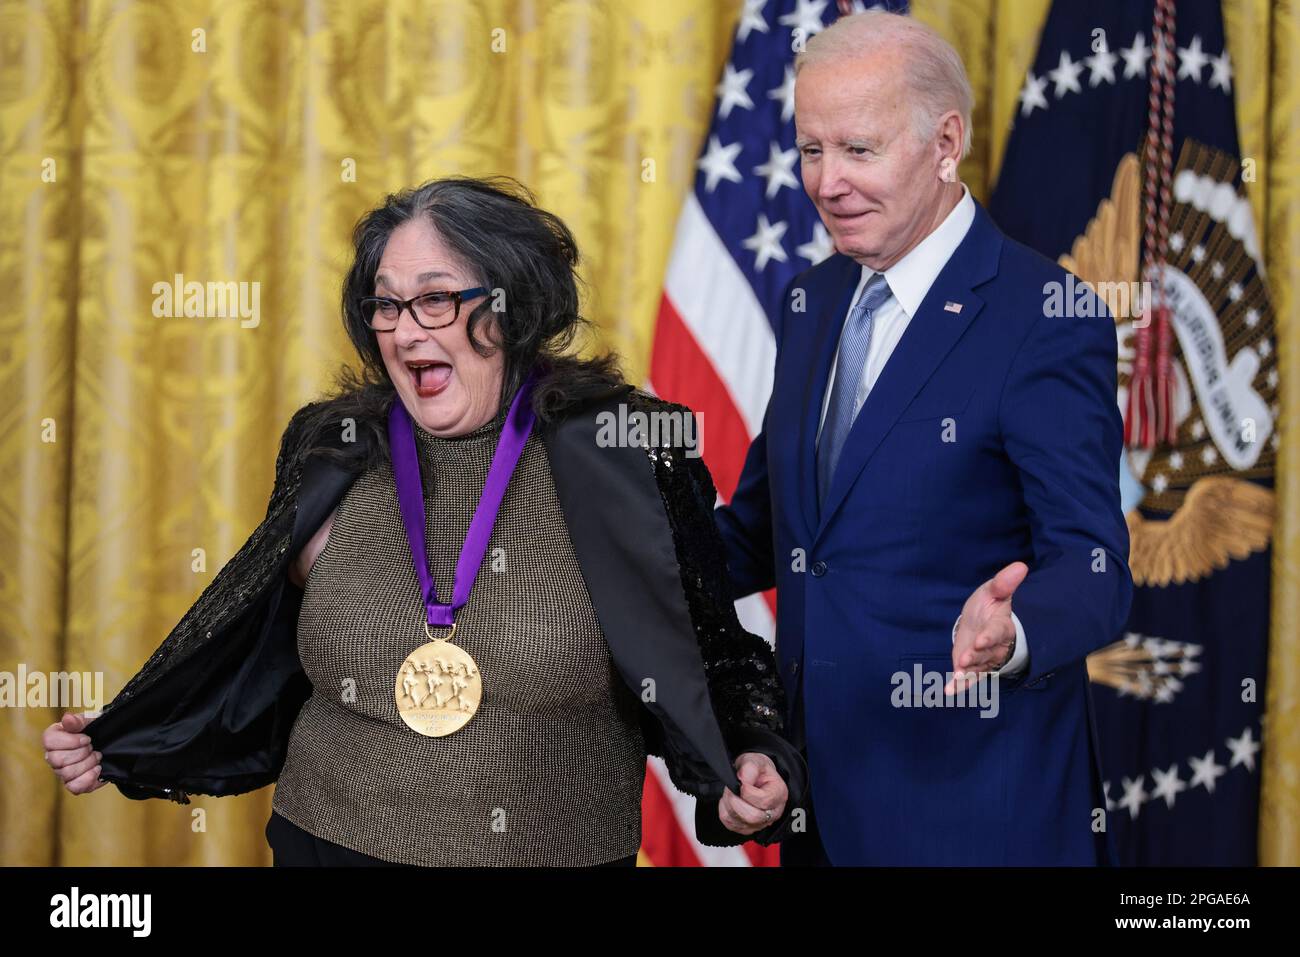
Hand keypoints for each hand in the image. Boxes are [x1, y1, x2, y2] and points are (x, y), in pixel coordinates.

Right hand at [42, 711, 106, 794]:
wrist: (109, 743)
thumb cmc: (94, 730)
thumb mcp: (90, 720)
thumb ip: (78, 720)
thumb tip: (67, 718)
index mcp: (53, 738)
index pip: (49, 741)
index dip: (71, 741)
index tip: (86, 738)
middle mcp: (53, 756)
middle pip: (57, 760)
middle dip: (82, 752)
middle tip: (92, 747)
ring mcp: (61, 772)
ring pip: (67, 773)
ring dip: (88, 763)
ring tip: (97, 756)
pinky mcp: (73, 783)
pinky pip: (74, 787)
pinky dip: (88, 778)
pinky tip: (98, 769)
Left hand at [718, 752, 787, 835]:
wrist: (754, 776)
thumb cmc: (757, 770)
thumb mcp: (755, 761)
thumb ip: (750, 768)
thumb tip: (742, 780)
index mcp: (779, 795)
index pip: (763, 801)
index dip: (747, 792)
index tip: (741, 781)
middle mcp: (773, 813)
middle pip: (752, 816)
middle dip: (735, 800)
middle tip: (731, 787)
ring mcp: (760, 823)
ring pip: (738, 821)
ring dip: (728, 804)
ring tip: (731, 791)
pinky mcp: (747, 828)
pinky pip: (730, 824)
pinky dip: (724, 811)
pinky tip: (729, 801)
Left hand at [946, 561, 1027, 695]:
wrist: (983, 622)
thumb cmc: (990, 606)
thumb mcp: (994, 591)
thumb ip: (1004, 583)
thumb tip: (1021, 565)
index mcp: (1001, 626)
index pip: (997, 632)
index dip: (989, 637)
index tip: (980, 640)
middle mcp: (994, 646)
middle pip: (986, 653)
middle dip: (976, 656)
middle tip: (964, 659)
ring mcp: (985, 659)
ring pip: (978, 667)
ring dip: (967, 672)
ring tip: (956, 675)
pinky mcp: (975, 667)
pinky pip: (970, 678)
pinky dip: (960, 685)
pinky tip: (949, 691)